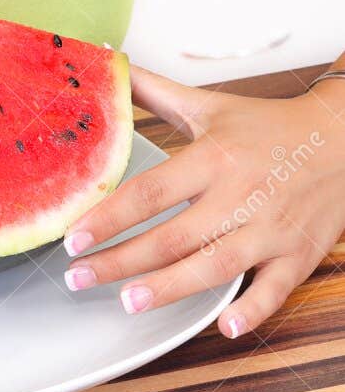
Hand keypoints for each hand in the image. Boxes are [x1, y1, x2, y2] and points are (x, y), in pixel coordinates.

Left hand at [61, 65, 344, 338]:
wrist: (342, 139)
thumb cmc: (268, 126)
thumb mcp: (209, 106)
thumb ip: (152, 93)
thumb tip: (107, 65)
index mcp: (213, 158)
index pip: (150, 192)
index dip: (108, 217)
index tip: (73, 237)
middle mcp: (239, 195)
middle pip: (172, 237)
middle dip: (121, 261)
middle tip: (79, 277)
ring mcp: (269, 229)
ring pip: (214, 266)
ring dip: (170, 288)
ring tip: (128, 301)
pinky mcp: (298, 255)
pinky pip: (273, 289)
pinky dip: (251, 309)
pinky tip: (225, 326)